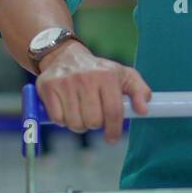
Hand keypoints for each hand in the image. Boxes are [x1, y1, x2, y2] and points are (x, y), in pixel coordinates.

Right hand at [36, 41, 151, 143]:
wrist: (65, 55)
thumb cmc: (98, 70)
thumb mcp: (123, 75)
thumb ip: (139, 91)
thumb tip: (144, 110)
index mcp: (107, 76)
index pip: (113, 112)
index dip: (114, 130)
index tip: (112, 138)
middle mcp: (86, 78)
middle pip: (93, 121)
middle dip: (95, 125)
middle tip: (94, 116)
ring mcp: (66, 82)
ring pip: (75, 123)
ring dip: (79, 124)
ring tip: (81, 113)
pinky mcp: (48, 86)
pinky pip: (58, 119)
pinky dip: (63, 120)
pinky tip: (67, 110)